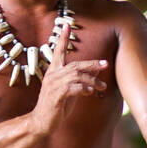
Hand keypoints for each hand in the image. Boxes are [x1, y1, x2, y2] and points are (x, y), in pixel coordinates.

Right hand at [30, 20, 108, 135]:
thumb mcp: (68, 92)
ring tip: (102, 86)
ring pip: (76, 75)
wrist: (41, 122)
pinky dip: (84, 88)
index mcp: (53, 72)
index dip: (63, 38)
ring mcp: (53, 85)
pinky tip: (91, 92)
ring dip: (92, 80)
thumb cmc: (55, 107)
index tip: (67, 25)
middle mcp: (52, 76)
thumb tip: (93, 77)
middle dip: (92, 64)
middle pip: (75, 64)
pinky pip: (73, 88)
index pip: (58, 52)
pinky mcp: (56, 96)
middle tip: (106, 64)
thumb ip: (78, 82)